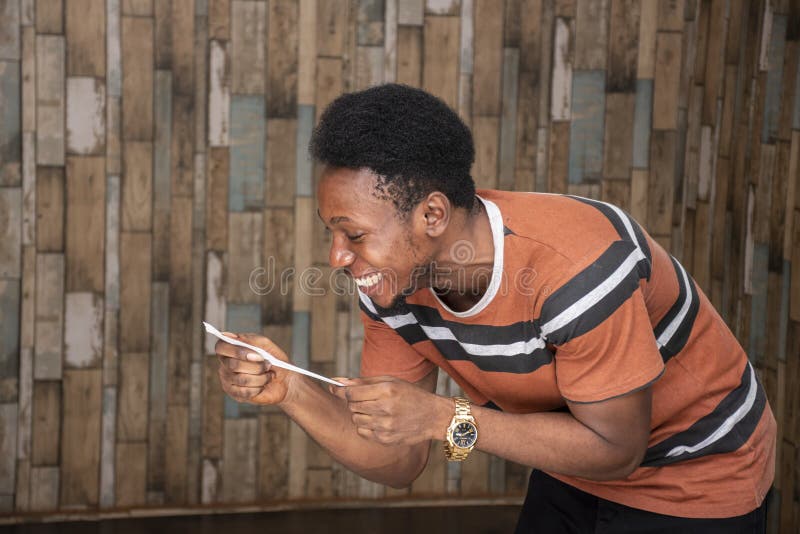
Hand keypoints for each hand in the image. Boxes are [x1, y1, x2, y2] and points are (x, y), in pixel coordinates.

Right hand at [216, 332, 293, 404]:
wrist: (285, 380)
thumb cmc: (274, 360)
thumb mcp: (266, 345)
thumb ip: (251, 340)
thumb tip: (232, 337)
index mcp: (231, 349)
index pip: (220, 347)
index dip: (237, 350)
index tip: (256, 354)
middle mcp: (225, 364)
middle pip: (233, 365)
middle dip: (256, 366)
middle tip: (268, 365)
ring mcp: (228, 380)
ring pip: (242, 379)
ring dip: (261, 377)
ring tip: (268, 375)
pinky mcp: (234, 394)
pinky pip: (245, 392)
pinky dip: (259, 388)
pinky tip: (263, 385)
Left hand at [330, 376, 451, 446]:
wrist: (433, 416)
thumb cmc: (410, 395)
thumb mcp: (390, 381)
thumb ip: (362, 382)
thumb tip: (335, 382)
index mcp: (386, 390)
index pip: (351, 393)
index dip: (343, 391)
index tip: (341, 390)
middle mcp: (385, 408)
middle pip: (352, 406)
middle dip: (354, 401)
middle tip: (366, 399)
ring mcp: (386, 426)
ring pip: (356, 420)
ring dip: (360, 414)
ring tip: (375, 410)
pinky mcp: (386, 439)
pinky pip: (363, 432)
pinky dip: (366, 426)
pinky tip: (379, 421)